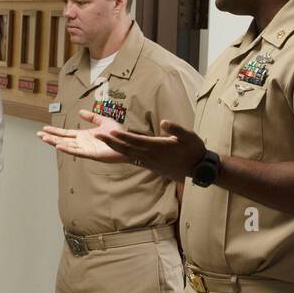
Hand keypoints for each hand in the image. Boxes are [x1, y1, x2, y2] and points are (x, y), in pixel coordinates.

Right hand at [38, 112, 128, 162]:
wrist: (128, 143)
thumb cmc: (118, 134)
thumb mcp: (104, 121)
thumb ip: (92, 117)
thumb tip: (80, 113)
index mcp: (83, 136)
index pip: (65, 133)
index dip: (55, 131)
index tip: (44, 129)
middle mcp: (82, 143)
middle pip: (62, 140)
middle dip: (50, 137)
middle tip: (38, 134)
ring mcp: (85, 149)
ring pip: (66, 146)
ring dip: (54, 142)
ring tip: (44, 138)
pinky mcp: (91, 154)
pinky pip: (76, 152)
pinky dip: (67, 149)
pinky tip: (58, 146)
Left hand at [78, 110, 206, 182]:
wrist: (197, 170)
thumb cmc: (193, 151)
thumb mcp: (188, 137)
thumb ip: (176, 129)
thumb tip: (164, 122)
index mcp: (158, 146)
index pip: (136, 140)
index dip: (122, 136)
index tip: (110, 131)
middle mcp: (150, 155)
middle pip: (126, 148)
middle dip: (111, 142)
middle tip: (96, 136)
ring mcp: (149, 162)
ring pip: (127, 155)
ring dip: (114, 148)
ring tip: (102, 143)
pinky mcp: (150, 165)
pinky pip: (133, 160)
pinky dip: (122, 155)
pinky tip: (116, 152)